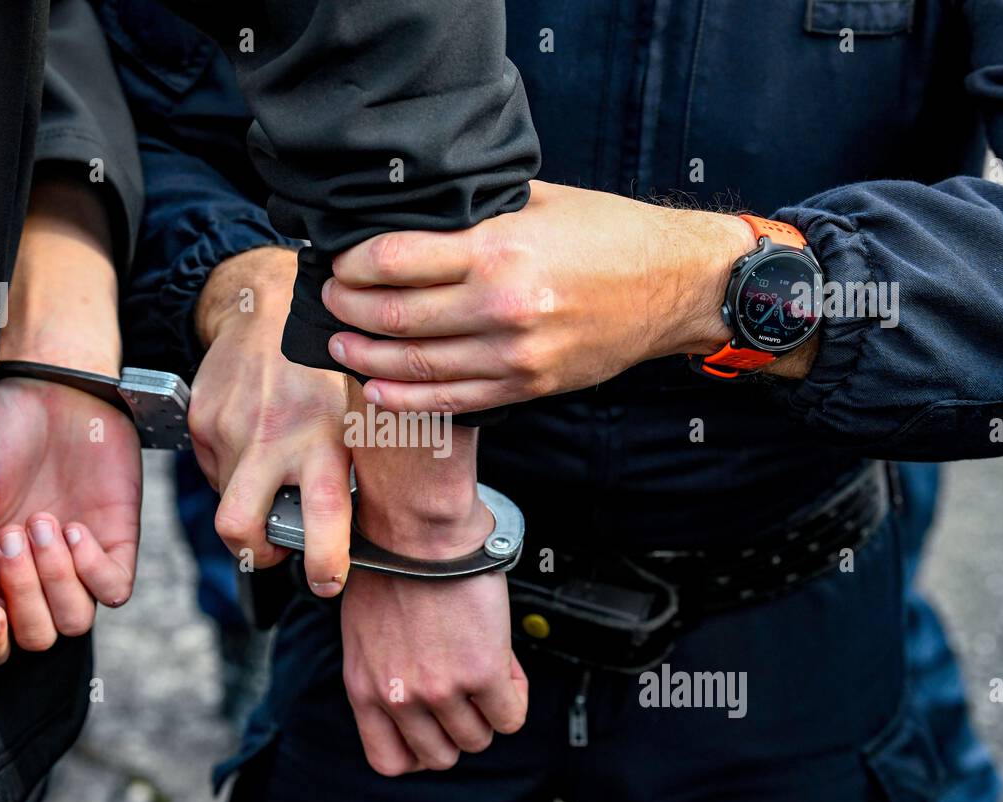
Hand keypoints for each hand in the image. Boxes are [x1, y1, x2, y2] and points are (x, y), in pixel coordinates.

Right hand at [0, 379, 141, 662]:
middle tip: (11, 536)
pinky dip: (91, 568)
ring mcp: (78, 562)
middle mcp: (35, 574)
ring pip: (75, 621)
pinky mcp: (116, 543)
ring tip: (41, 523)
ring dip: (54, 578)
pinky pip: (114, 590)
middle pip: (38, 636)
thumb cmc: (2, 431)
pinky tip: (74, 528)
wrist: (52, 391)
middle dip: (23, 594)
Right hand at [188, 246, 353, 596]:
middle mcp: (273, 439)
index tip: (327, 580)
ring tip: (274, 470)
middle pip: (240, 530)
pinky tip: (255, 438)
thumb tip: (350, 529)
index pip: (322, 521)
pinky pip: (211, 469)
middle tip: (273, 549)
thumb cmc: (328, 368)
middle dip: (254, 553)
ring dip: (248, 500)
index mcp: (324, 440)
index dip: (324, 565)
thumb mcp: (360, 412)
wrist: (273, 304)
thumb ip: (351, 466)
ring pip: (227, 500)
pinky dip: (232, 467)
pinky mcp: (202, 419)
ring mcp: (230, 430)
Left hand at [323, 180, 757, 413]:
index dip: (354, 264)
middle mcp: (501, 307)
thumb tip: (410, 214)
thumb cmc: (608, 235)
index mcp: (499, 250)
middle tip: (329, 302)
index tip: (338, 262)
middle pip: (395, 316)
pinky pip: (453, 398)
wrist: (674, 286)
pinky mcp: (528, 386)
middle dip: (348, 310)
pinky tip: (377, 388)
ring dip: (366, 358)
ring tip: (340, 346)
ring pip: (416, 365)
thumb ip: (474, 210)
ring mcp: (514, 355)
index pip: (395, 260)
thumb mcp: (539, 202)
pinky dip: (407, 397)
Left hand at [339, 393, 526, 774]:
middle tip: (468, 686)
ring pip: (478, 738)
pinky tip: (505, 662)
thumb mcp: (367, 627)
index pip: (390, 761)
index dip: (420, 749)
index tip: (434, 724)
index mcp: (363, 687)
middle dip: (459, 725)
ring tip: (486, 665)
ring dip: (488, 709)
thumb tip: (425, 690)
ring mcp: (438, 689)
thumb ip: (387, 669)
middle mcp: (397, 696)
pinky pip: (510, 716)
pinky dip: (514, 696)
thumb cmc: (393, 560)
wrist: (416, 527)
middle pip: (441, 755)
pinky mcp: (480, 672)